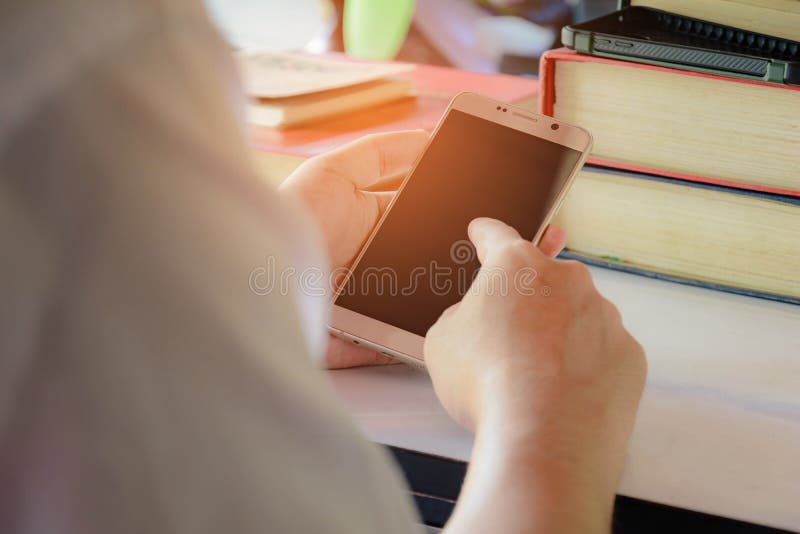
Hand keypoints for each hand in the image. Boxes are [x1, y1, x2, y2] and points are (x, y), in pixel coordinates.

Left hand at [282, 131, 567, 368]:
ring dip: (479, 290)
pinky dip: (452, 330)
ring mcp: (384, 302)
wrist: (252, 285)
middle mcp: (386, 262)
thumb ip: (381, 153)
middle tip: (535, 238)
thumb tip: (431, 138)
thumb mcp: (332, 174)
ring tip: (521, 277)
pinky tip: (486, 316)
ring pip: (443, 296)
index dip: (470, 208)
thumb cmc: (288, 222)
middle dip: (486, 250)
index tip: (512, 201)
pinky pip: (422, 335)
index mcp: (377, 221)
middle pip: (445, 254)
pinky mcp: (377, 338)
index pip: (436, 212)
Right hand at [425, 218, 645, 532]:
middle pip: (542, 279)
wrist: (544, 440)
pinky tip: (561, 393)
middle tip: (506, 334)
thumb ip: (460, 318)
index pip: (495, 236)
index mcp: (517, 267)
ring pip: (575, 316)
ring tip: (531, 379)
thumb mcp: (442, 342)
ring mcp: (605, 316)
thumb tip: (477, 323)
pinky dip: (584, 366)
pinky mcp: (629, 354)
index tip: (483, 231)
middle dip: (524, 300)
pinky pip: (600, 351)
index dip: (484, 234)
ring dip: (555, 336)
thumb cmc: (488, 386)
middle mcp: (568, 280)